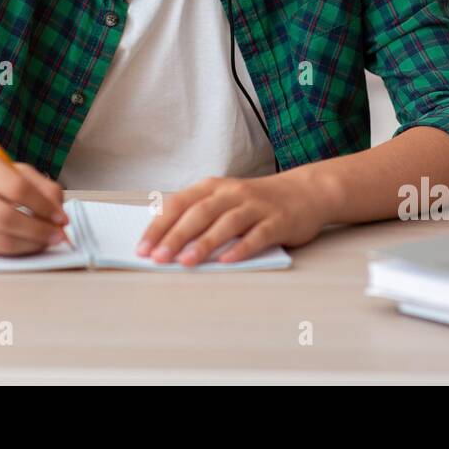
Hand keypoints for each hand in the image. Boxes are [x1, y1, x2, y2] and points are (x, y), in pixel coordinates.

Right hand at [0, 151, 69, 255]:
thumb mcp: (3, 169)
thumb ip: (36, 182)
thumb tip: (58, 207)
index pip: (18, 188)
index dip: (44, 206)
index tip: (61, 217)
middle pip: (9, 218)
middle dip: (40, 230)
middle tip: (59, 234)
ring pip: (1, 240)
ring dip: (31, 244)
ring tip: (46, 241)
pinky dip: (15, 251)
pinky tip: (26, 245)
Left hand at [135, 172, 330, 265]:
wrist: (305, 192)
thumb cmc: (256, 202)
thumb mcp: (224, 199)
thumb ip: (198, 214)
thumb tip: (163, 242)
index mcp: (213, 186)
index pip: (179, 203)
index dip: (159, 225)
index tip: (143, 248)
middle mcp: (232, 192)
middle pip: (199, 212)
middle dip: (176, 236)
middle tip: (158, 258)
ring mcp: (256, 206)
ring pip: (226, 223)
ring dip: (204, 243)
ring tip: (186, 262)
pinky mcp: (278, 221)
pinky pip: (257, 235)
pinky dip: (241, 248)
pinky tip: (227, 261)